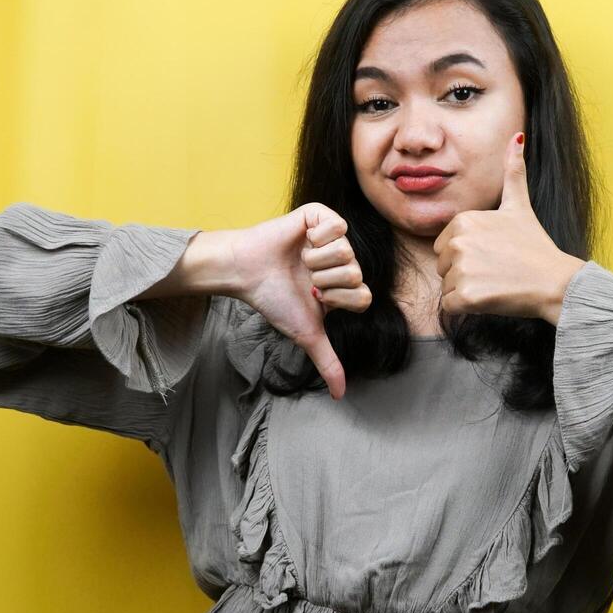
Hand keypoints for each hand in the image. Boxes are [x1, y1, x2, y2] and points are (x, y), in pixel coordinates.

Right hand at [228, 203, 371, 399]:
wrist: (248, 272)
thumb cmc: (275, 300)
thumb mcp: (306, 334)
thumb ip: (327, 362)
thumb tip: (340, 396)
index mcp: (345, 287)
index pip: (364, 297)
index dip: (337, 301)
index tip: (315, 298)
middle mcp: (344, 262)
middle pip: (355, 274)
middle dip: (324, 281)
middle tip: (305, 278)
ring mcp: (334, 237)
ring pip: (346, 251)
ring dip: (316, 261)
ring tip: (300, 260)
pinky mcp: (321, 216)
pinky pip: (337, 227)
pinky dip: (315, 237)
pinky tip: (302, 240)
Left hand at [432, 132, 585, 323]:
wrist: (554, 282)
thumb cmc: (535, 246)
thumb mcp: (520, 206)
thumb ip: (513, 172)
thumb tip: (517, 137)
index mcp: (464, 220)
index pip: (445, 246)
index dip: (467, 255)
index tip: (493, 254)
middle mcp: (458, 242)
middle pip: (443, 266)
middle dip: (464, 273)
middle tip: (495, 270)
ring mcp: (461, 269)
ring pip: (447, 287)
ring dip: (467, 291)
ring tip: (495, 283)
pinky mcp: (466, 296)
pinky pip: (449, 306)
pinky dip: (467, 307)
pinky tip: (490, 298)